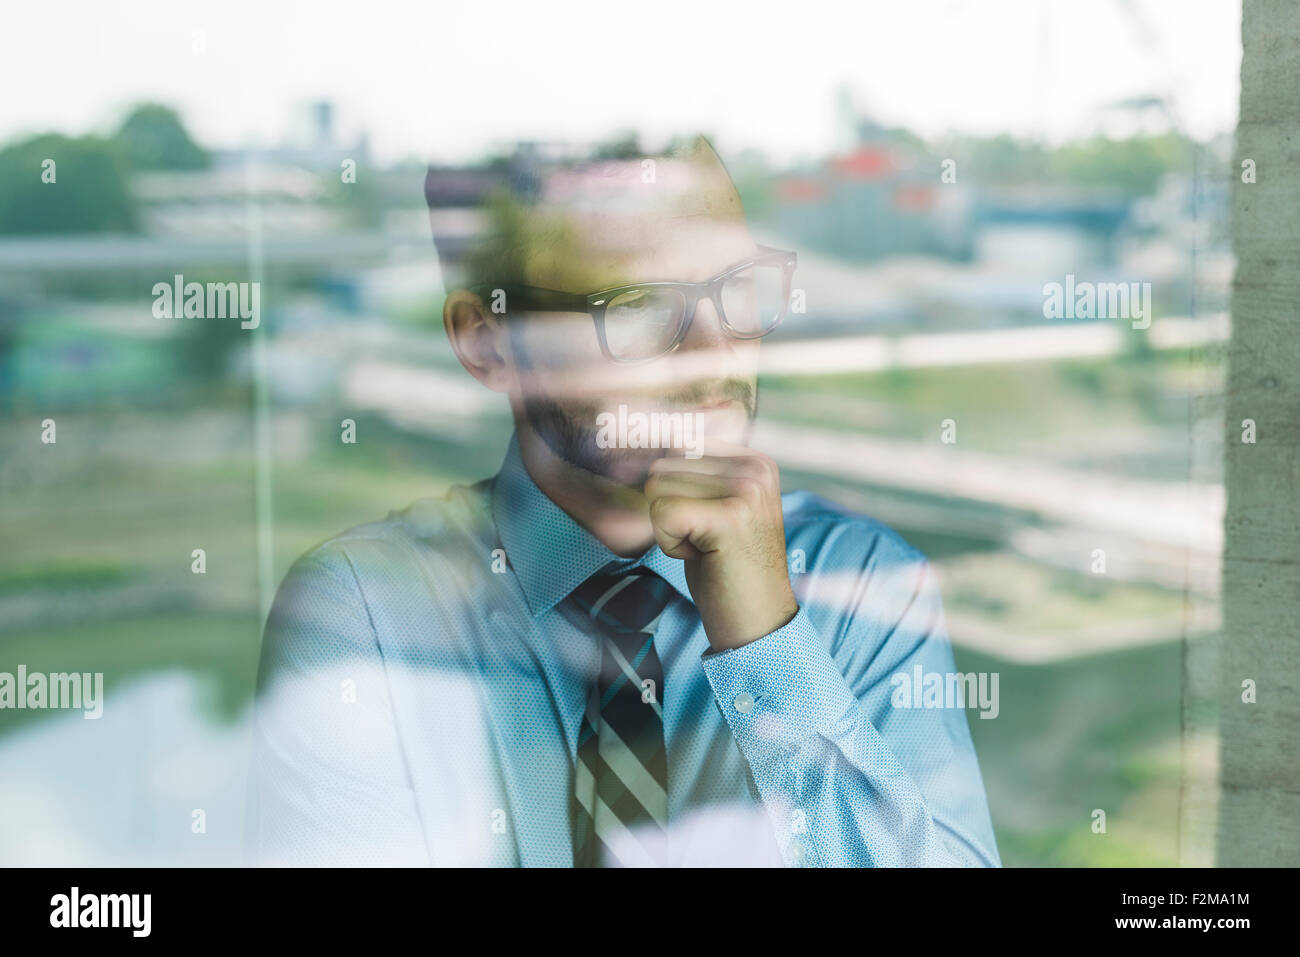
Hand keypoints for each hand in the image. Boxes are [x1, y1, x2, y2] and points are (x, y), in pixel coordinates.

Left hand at [644, 438, 797, 650]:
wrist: (759, 624)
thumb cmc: (729, 569)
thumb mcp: (718, 508)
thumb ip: (694, 474)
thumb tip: (638, 446)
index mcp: (754, 459)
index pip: (678, 445)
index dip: (673, 491)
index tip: (704, 524)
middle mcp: (754, 466)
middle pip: (663, 466)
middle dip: (670, 510)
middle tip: (705, 540)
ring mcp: (745, 489)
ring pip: (657, 488)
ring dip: (669, 527)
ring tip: (706, 548)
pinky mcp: (729, 517)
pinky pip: (661, 514)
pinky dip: (669, 543)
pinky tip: (701, 557)